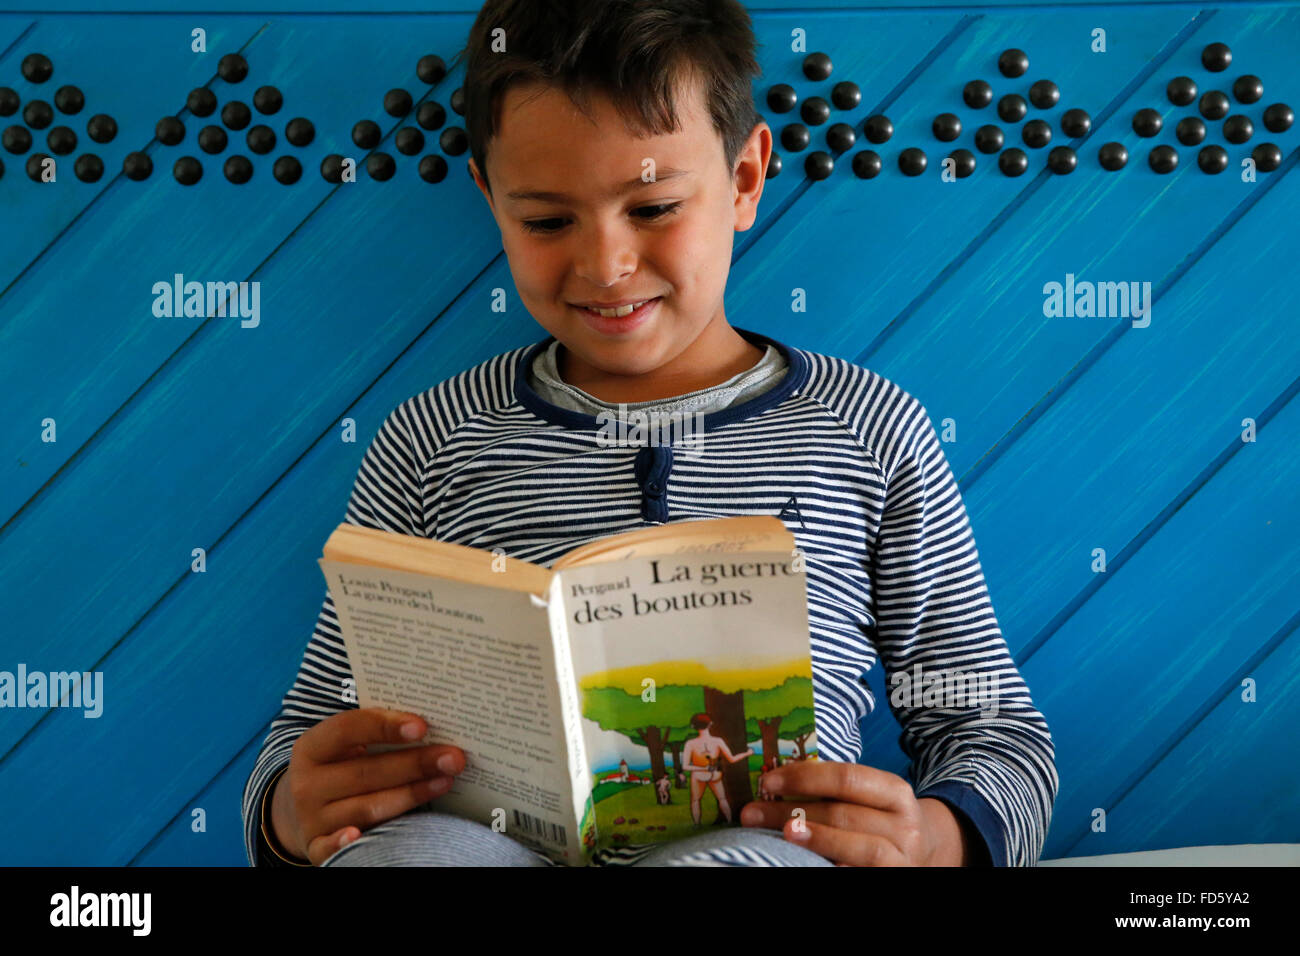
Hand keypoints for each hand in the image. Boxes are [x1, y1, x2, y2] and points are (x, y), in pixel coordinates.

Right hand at [270, 708, 465, 865]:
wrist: (306, 808)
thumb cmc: (342, 767)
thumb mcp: (347, 747)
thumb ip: (378, 735)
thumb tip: (430, 728)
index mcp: (312, 747)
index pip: (347, 730)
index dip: (384, 727)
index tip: (422, 727)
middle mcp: (306, 784)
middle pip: (365, 773)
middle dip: (414, 764)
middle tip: (453, 758)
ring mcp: (311, 819)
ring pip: (366, 808)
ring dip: (410, 795)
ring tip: (445, 782)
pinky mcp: (317, 847)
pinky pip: (333, 849)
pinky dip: (348, 843)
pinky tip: (366, 835)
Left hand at [741, 761, 966, 865]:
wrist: (926, 854)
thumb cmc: (883, 820)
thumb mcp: (873, 799)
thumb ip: (838, 790)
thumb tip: (776, 785)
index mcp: (895, 791)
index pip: (846, 778)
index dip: (803, 778)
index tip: (767, 782)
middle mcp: (905, 824)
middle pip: (841, 813)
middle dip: (791, 811)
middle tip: (752, 812)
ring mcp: (901, 858)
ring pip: (852, 846)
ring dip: (811, 839)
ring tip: (780, 833)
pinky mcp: (892, 879)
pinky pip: (857, 873)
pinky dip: (832, 866)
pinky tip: (806, 864)